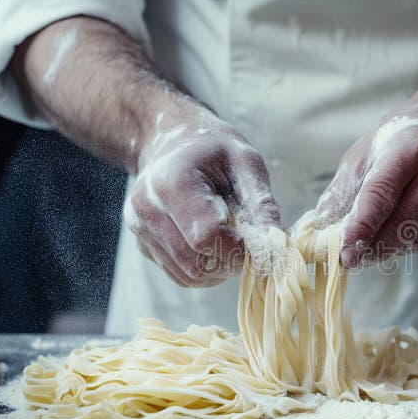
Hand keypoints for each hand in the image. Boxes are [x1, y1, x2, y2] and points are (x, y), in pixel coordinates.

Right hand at [124, 107, 280, 286]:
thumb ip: (262, 202)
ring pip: (188, 275)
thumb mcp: (245, 161)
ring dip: (218, 269)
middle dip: (229, 261)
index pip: (207, 237)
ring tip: (228, 240)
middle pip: (196, 262)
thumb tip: (276, 243)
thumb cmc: (212, 149)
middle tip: (244, 241)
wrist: (170, 143)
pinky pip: (179, 275)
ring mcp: (141, 230)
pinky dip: (204, 270)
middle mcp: (148, 209)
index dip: (237, 247)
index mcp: (173, 183)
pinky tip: (212, 246)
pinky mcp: (143, 245)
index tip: (253, 238)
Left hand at [318, 86, 417, 267]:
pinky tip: (405, 225)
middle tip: (351, 255)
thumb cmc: (402, 137)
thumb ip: (343, 191)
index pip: (383, 192)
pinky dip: (413, 242)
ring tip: (378, 235)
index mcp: (412, 144)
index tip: (344, 254)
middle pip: (403, 222)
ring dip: (391, 246)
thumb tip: (322, 231)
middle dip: (372, 246)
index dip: (362, 226)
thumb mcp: (365, 151)